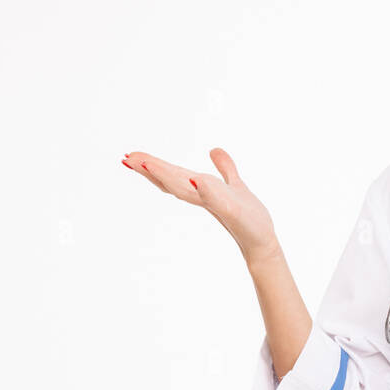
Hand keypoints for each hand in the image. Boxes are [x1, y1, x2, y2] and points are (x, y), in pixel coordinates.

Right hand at [122, 147, 279, 263]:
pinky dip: (206, 191)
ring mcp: (217, 204)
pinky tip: (196, 180)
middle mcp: (204, 197)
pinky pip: (217, 200)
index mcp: (203, 189)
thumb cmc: (248, 216)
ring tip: (148, 164)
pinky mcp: (232, 212)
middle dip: (151, 170)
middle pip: (173, 181)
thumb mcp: (235, 184)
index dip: (153, 166)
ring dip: (169, 177)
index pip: (174, 175)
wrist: (262, 240)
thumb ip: (225, 168)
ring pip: (188, 189)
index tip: (130, 156)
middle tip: (127, 159)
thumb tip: (214, 149)